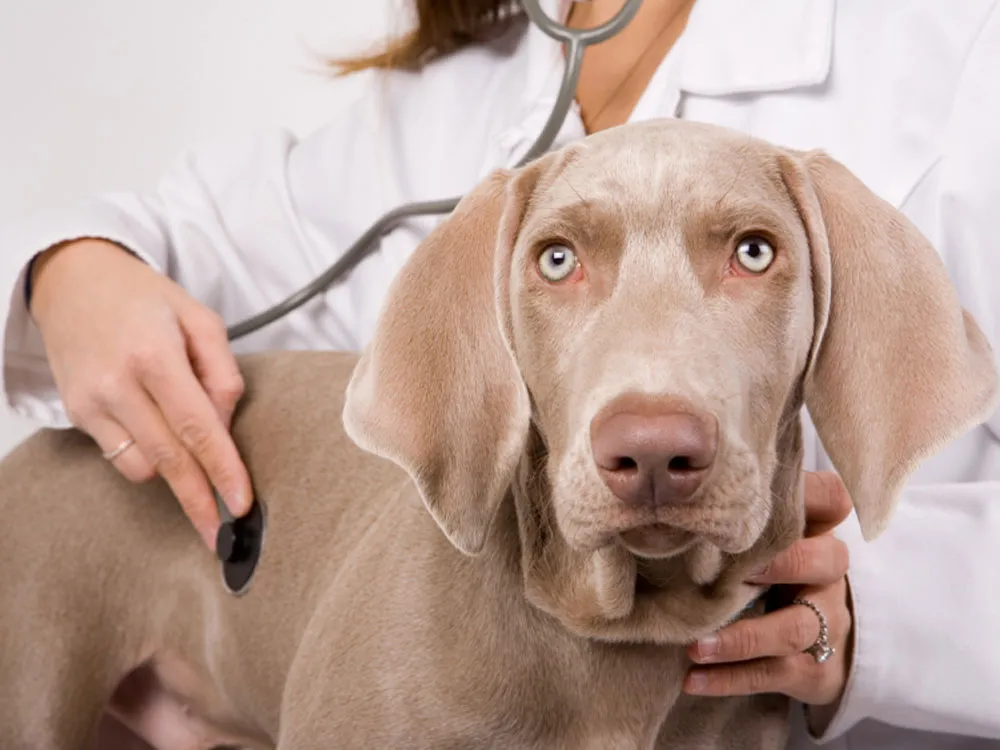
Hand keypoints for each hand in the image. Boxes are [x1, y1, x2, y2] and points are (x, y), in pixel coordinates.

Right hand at [30, 239, 252, 547]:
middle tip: (222, 535)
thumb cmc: (143, 297)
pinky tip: (159, 435)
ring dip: (175, 472)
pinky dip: (147, 456)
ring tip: (194, 456)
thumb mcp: (200, 319)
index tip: (240, 503)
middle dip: (200, 500)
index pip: (197, 427)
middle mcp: (118, 383)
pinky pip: (119, 457)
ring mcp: (91, 402)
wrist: (72, 280)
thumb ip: (222, 373)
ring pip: (143, 466)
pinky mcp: (75, 414)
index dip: (222, 470)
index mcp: (155, 355)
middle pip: (169, 459)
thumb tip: (225, 426)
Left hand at [682, 472, 853, 708]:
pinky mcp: (814, 668)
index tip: (759, 506)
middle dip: (780, 564)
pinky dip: (731, 678)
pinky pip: (774, 673)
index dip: (808, 497)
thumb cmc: (774, 573)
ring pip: (794, 627)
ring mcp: (826, 621)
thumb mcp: (767, 539)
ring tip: (696, 647)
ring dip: (741, 639)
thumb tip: (675, 499)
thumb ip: (740, 518)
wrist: (820, 640)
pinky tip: (694, 679)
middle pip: (825, 560)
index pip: (831, 498)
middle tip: (734, 572)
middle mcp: (830, 573)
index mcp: (817, 531)